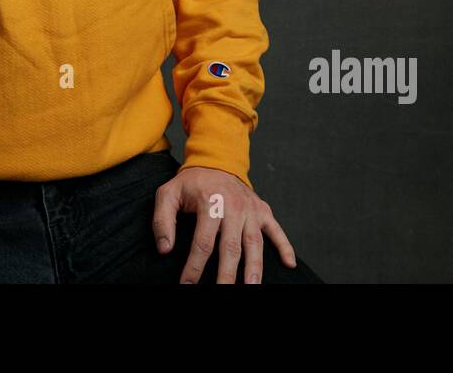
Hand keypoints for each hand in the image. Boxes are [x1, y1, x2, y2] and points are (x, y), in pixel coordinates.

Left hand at [152, 165, 295, 283]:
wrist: (216, 161)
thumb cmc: (191, 183)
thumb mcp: (168, 194)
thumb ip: (162, 220)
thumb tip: (165, 249)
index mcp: (210, 203)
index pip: (203, 243)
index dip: (195, 267)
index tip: (187, 285)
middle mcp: (233, 207)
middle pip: (231, 247)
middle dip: (227, 275)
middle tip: (223, 292)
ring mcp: (250, 210)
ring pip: (254, 243)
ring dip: (255, 267)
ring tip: (253, 287)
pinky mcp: (263, 210)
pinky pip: (277, 230)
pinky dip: (285, 246)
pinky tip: (289, 264)